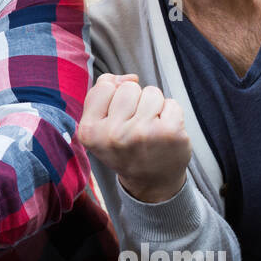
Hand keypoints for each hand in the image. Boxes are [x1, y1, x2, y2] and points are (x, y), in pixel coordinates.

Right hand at [77, 73, 190, 202]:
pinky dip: (171, 115)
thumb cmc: (125, 147)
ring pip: (151, 92)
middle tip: (135, 128)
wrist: (151, 183)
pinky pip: (171, 103)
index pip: (105, 86)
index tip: (117, 121)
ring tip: (151, 130)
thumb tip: (130, 77)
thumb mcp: (100, 124)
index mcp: (89, 131)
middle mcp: (113, 134)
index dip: (114, 99)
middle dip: (135, 102)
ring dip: (154, 107)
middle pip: (129, 87)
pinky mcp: (169, 132)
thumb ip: (103, 93)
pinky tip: (165, 134)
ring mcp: (142, 133)